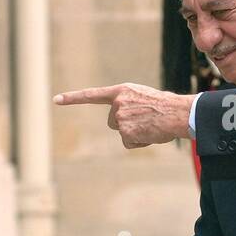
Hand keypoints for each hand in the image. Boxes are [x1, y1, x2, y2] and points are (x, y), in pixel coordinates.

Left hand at [53, 83, 193, 147]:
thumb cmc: (167, 106)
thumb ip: (130, 103)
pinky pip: (129, 143)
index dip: (72, 98)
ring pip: (122, 133)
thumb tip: (129, 118)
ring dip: (135, 134)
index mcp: (122, 91)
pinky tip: (151, 134)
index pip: (92, 95)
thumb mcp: (144, 97)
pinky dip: (140, 142)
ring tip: (151, 126)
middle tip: (146, 121)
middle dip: (126, 125)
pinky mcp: (125, 133)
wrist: (179, 113)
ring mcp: (120, 118)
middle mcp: (117, 103)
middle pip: (112, 122)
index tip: (56, 100)